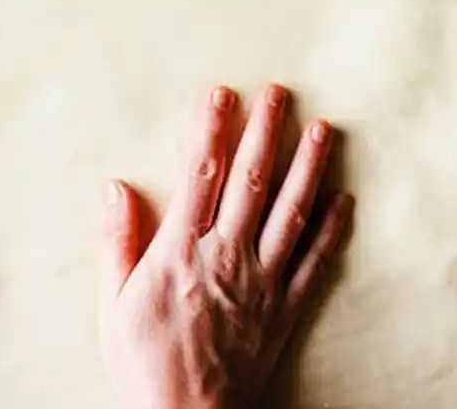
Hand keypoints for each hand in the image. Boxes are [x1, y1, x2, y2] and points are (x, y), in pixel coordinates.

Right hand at [99, 85, 353, 408]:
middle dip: (265, 131)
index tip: (221, 94)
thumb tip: (116, 189)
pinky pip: (316, 261)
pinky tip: (344, 199)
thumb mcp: (112, 303)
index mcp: (180, 250)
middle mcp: (226, 256)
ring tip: (323, 129)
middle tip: (279, 93)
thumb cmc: (143, 363)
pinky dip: (332, 229)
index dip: (211, 130)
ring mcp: (262, 281)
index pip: (199, 175)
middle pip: (250, 181)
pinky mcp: (286, 308)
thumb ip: (117, 243)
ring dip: (308, 166)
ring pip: (290, 211)